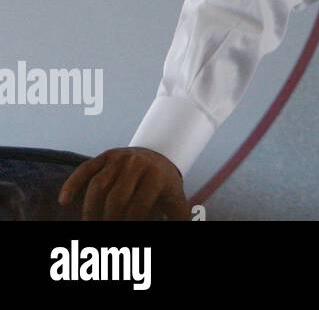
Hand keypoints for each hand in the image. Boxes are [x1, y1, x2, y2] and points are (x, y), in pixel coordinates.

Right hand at [59, 147, 189, 220]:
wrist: (160, 156)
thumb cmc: (164, 186)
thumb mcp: (175, 198)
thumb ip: (178, 216)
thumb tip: (186, 226)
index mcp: (156, 175)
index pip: (138, 206)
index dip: (130, 223)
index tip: (125, 231)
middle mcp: (137, 163)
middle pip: (116, 198)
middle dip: (108, 219)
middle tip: (105, 230)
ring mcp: (119, 158)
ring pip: (98, 185)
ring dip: (90, 209)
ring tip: (89, 224)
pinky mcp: (105, 155)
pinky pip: (85, 169)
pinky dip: (72, 184)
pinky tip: (64, 200)